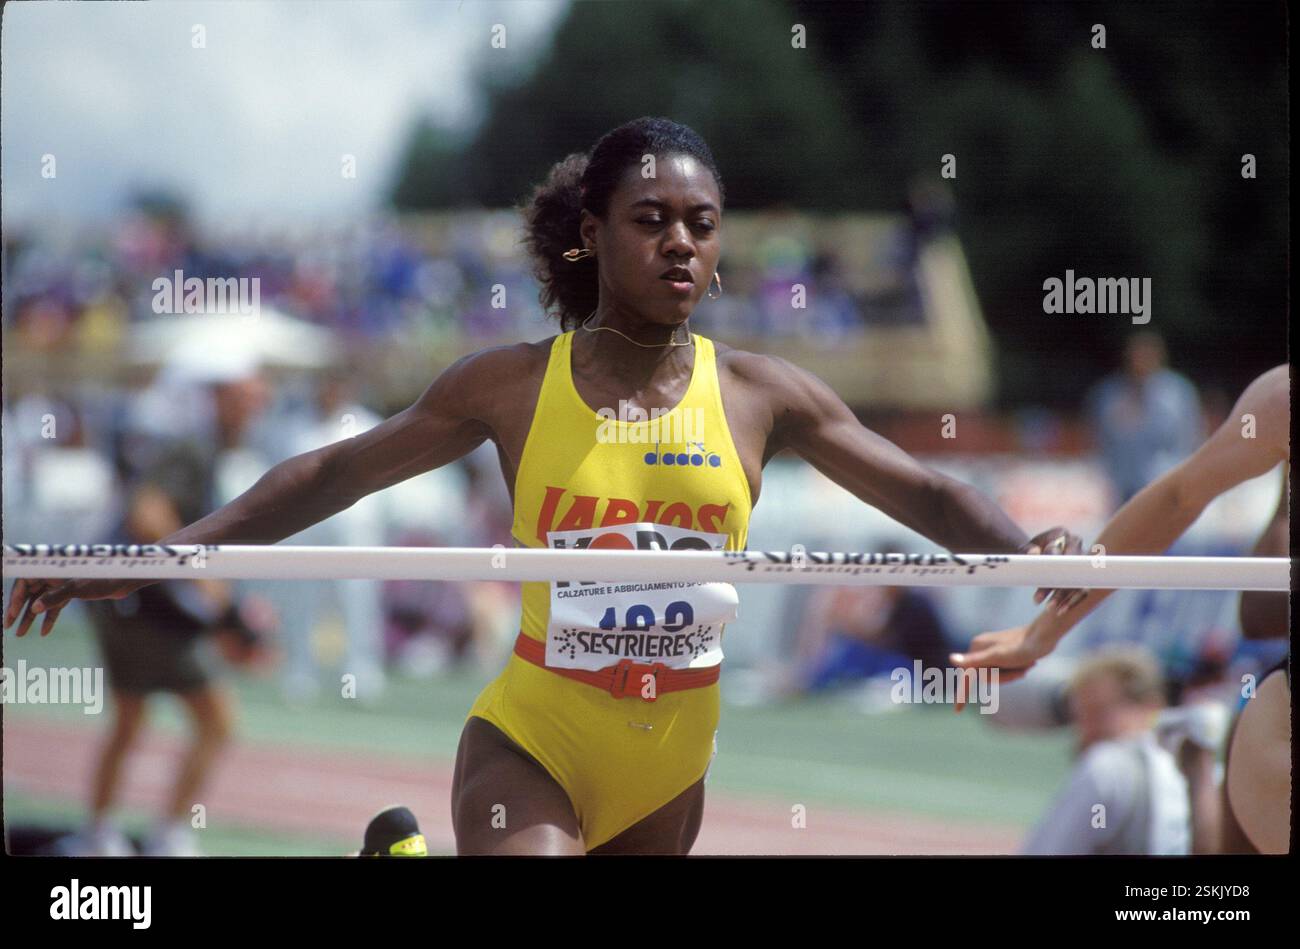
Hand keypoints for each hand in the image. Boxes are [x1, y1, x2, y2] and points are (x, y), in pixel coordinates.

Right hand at [3, 577, 147, 636]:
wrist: (123, 579)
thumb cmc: (100, 577)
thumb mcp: (76, 588)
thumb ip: (55, 597)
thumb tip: (34, 608)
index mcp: (50, 568)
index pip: (24, 583)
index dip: (16, 599)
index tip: (11, 614)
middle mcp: (53, 575)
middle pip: (29, 594)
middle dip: (19, 611)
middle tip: (8, 627)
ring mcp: (61, 584)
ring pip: (41, 602)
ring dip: (31, 618)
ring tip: (21, 634)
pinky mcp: (70, 593)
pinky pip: (55, 607)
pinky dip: (49, 619)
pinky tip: (43, 633)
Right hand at [949, 624, 1051, 712]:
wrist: (1045, 636)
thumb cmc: (1022, 647)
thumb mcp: (997, 657)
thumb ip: (974, 660)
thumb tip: (951, 659)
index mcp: (975, 647)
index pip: (967, 676)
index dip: (962, 694)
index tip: (957, 711)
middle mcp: (981, 647)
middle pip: (986, 677)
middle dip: (1004, 678)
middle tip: (1021, 670)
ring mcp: (992, 650)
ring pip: (997, 675)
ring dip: (1013, 674)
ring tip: (1027, 664)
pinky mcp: (1003, 653)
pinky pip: (1005, 671)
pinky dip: (1016, 671)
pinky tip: (1027, 664)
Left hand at [1019, 525, 1083, 610]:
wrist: (1036, 555)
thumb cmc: (1029, 551)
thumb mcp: (1024, 550)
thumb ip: (1027, 550)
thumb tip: (1034, 552)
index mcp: (1061, 533)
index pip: (1059, 550)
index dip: (1052, 563)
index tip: (1043, 577)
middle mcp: (1076, 544)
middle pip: (1070, 567)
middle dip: (1056, 585)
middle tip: (1038, 600)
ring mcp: (1083, 560)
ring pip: (1078, 580)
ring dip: (1063, 596)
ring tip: (1049, 608)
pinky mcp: (1085, 575)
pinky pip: (1083, 589)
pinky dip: (1072, 601)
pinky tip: (1061, 610)